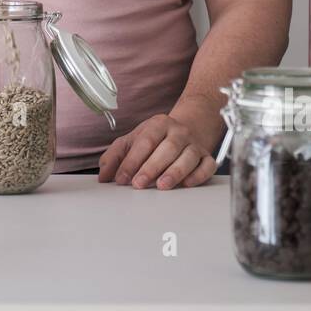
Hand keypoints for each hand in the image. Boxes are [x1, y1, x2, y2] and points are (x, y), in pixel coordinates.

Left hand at [98, 112, 218, 189]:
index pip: (145, 142)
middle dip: (151, 168)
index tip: (121, 178)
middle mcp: (178, 132)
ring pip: (187, 157)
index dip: (132, 161)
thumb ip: (115, 156)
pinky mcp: (207, 157)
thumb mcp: (132, 140)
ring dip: (174, 172)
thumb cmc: (157, 138)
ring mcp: (194, 144)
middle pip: (166, 149)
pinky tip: (187, 184)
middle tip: (138, 184)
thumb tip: (104, 175)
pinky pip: (206, 166)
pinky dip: (198, 175)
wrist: (189, 128)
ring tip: (161, 185)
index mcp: (158, 124)